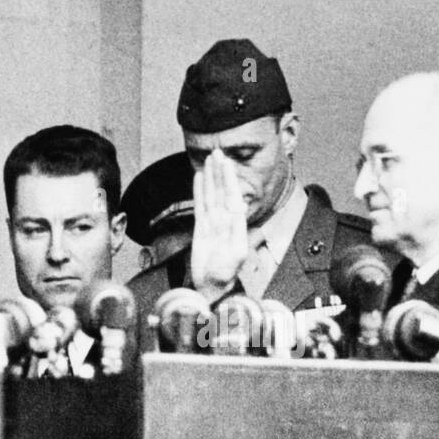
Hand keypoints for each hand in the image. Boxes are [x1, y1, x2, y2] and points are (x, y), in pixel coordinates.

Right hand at [190, 150, 247, 301]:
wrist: (211, 287)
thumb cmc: (225, 274)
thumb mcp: (237, 254)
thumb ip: (238, 231)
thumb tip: (238, 209)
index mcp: (236, 224)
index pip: (233, 195)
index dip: (230, 179)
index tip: (227, 162)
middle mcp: (225, 221)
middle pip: (222, 190)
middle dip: (220, 172)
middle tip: (217, 151)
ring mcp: (213, 223)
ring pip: (211, 195)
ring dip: (211, 177)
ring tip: (210, 158)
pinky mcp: (201, 228)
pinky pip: (200, 205)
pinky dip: (199, 191)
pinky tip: (199, 177)